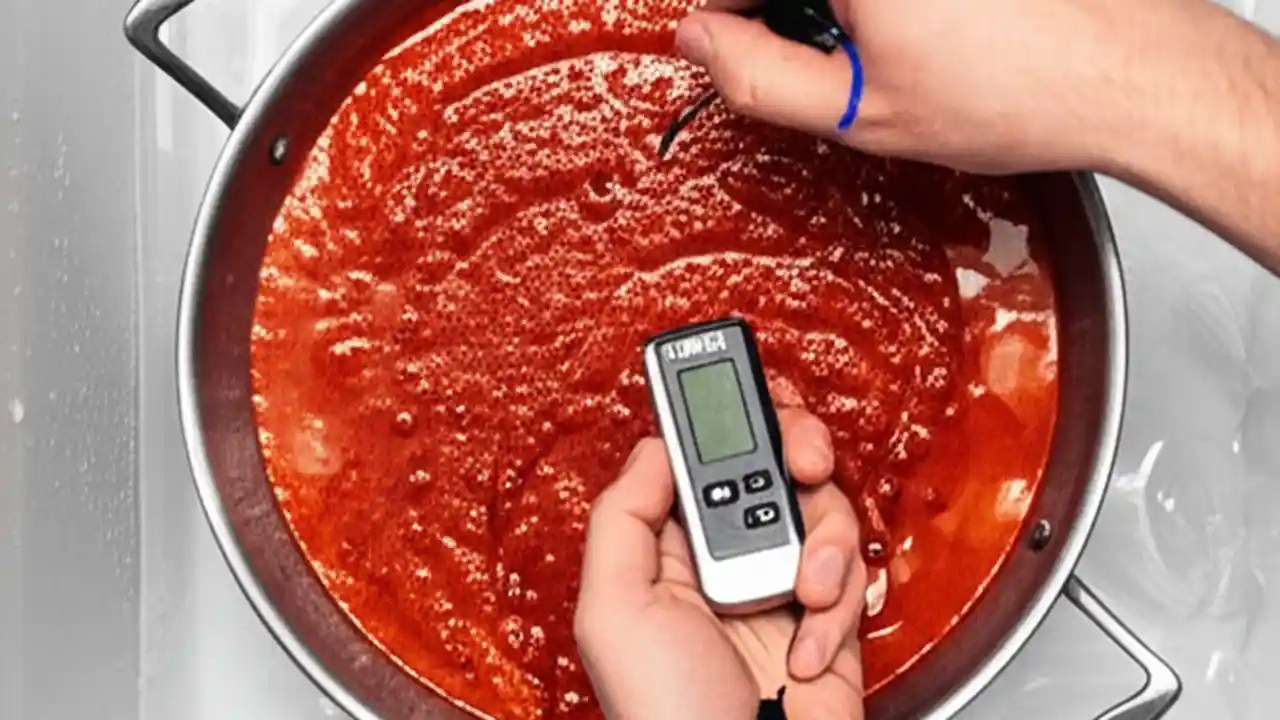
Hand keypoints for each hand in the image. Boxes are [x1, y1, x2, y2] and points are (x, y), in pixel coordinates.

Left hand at [574, 409, 866, 719]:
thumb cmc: (666, 715)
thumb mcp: (613, 608)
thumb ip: (623, 516)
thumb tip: (651, 445)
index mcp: (664, 546)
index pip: (690, 453)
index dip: (713, 410)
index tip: (733, 372)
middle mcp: (722, 555)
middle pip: (769, 460)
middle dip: (793, 449)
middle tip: (802, 459)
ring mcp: (779, 580)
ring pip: (819, 506)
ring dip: (820, 543)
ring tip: (800, 590)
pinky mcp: (828, 613)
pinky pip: (850, 570)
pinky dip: (838, 605)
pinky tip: (806, 645)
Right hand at [672, 0, 1244, 173]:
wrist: (1130, 74)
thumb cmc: (1021, 91)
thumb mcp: (862, 110)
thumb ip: (756, 77)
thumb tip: (698, 42)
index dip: (727, 16)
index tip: (730, 44)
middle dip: (792, 10)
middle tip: (832, 57)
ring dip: (840, 8)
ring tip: (899, 47)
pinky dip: (888, 7)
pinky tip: (928, 27)